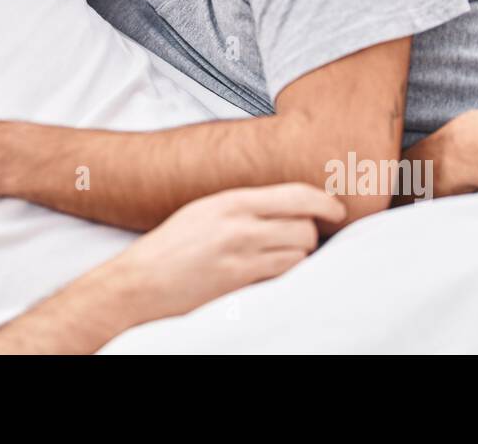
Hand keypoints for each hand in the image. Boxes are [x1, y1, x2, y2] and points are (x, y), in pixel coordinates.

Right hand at [105, 183, 345, 324]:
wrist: (141, 281)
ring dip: (299, 256)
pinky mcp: (240, 282)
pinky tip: (273, 274)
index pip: (295, 194)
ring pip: (299, 252)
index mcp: (231, 200)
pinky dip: (287, 274)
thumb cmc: (171, 247)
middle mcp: (239, 224)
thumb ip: (243, 207)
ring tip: (281, 258)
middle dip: (311, 235)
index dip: (325, 202)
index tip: (337, 210)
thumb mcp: (205, 211)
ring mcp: (241, 255)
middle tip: (302, 241)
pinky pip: (284, 275)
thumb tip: (284, 208)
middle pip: (304, 226)